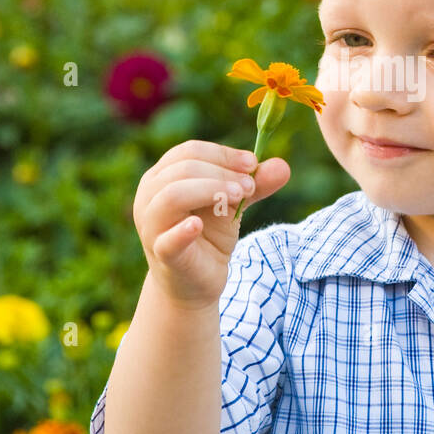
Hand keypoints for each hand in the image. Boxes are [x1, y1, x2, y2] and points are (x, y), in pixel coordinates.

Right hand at [132, 139, 290, 306]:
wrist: (196, 282)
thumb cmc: (208, 235)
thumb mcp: (233, 205)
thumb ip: (255, 185)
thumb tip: (284, 166)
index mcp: (163, 176)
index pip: (190, 152)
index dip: (223, 155)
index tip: (253, 164)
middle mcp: (149, 196)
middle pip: (183, 169)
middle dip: (222, 173)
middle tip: (250, 186)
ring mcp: (151, 225)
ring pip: (173, 195)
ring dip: (211, 190)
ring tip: (240, 197)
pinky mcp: (161, 254)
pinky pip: (167, 240)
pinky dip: (183, 231)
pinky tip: (198, 225)